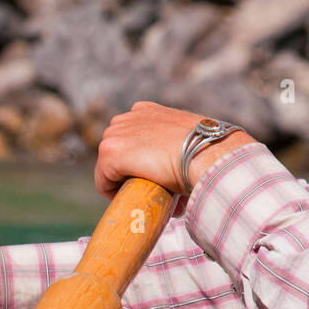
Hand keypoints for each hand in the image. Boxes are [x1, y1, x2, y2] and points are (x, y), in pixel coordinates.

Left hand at [94, 101, 251, 204]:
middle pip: (116, 151)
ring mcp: (116, 133)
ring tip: (142, 195)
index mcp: (146, 111)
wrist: (204, 153)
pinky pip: (103, 182)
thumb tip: (178, 177)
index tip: (153, 176)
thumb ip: (175, 149)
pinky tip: (133, 197)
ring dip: (122, 182)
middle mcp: (128, 117)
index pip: (131, 138)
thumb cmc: (204, 150)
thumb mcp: (186, 140)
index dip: (138, 160)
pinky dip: (114, 193)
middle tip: (148, 188)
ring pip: (108, 168)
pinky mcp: (110, 152)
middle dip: (128, 171)